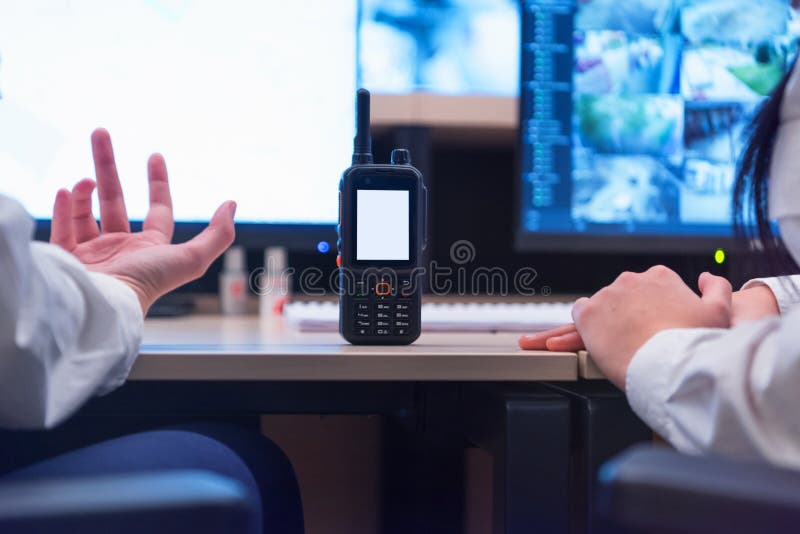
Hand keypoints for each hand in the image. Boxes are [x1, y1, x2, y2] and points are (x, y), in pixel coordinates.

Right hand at [50, 128, 235, 315]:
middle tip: (100, 132)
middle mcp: (121, 249)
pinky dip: (63, 208)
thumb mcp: (192, 258)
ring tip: (83, 180)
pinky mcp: (64, 259)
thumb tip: (232, 205)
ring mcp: (92, 254)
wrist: (101, 304)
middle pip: (115, 199)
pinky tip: (65, 190)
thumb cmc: (146, 282)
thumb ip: (217, 234)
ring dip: (84, 190)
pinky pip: (62, 229)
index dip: (158, 182)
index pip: (158, 210)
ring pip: (85, 212)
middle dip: (107, 165)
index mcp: (150, 248)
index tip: (154, 155)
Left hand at [565, 266, 731, 388]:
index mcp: (660, 276)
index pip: (650, 288)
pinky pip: (580, 313)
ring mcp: (607, 295)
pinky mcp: (588, 313)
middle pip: (625, 297)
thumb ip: (716, 287)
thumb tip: (705, 277)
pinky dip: (585, 325)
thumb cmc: (697, 343)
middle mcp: (631, 280)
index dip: (652, 310)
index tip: (656, 328)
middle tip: (638, 340)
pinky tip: (597, 340)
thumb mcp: (720, 311)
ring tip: (619, 344)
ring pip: (603, 306)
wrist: (671, 366)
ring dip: (608, 321)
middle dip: (630, 315)